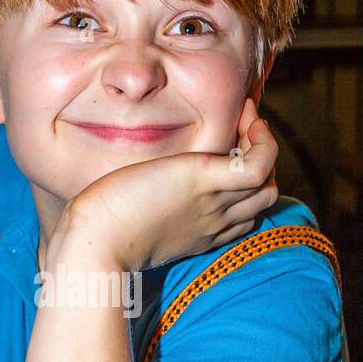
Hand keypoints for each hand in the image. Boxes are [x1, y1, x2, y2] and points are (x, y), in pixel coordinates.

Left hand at [56, 98, 278, 273]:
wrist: (95, 242)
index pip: (244, 214)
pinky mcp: (204, 180)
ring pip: (268, 182)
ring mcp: (213, 203)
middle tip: (240, 127)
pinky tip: (248, 118)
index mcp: (200, 234)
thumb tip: (136, 190)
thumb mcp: (135, 223)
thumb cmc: (100, 233)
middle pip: (263, 197)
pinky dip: (264, 141)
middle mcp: (214, 222)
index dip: (246, 184)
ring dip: (264, 144)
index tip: (229, 153)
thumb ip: (148, 209)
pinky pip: (259, 164)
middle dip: (260, 160)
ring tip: (245, 118)